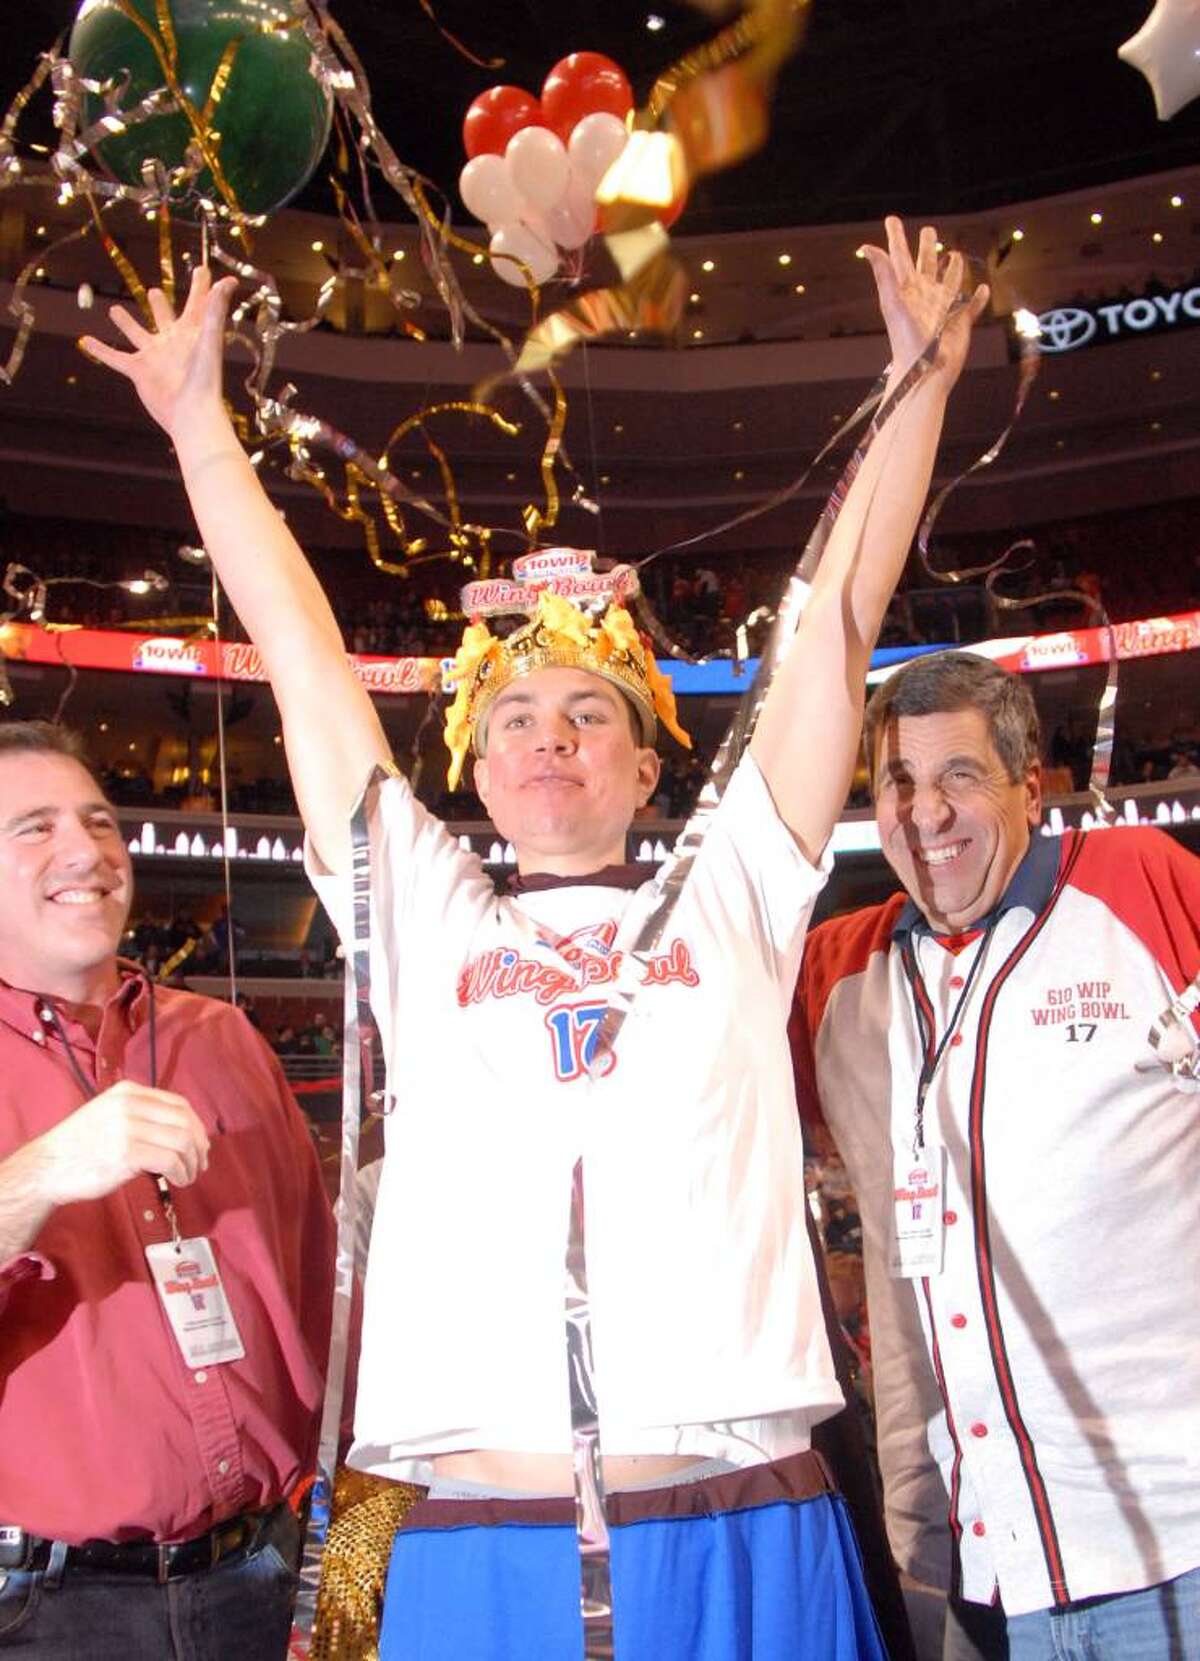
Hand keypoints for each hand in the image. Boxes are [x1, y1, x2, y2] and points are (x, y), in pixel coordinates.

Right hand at [34, 1082, 209, 1207]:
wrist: (46, 1168)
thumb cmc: (79, 1146)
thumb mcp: (109, 1115)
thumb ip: (141, 1115)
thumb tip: (182, 1133)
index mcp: (128, 1092)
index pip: (179, 1104)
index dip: (196, 1126)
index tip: (199, 1145)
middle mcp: (130, 1104)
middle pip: (185, 1121)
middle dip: (199, 1146)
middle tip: (200, 1164)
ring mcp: (127, 1127)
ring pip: (182, 1141)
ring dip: (192, 1162)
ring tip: (188, 1176)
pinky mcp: (127, 1153)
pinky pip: (170, 1161)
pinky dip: (181, 1173)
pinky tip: (178, 1181)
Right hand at [78, 265, 237, 442]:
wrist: (191, 413)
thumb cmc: (205, 378)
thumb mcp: (210, 339)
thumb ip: (216, 310)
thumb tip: (227, 282)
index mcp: (191, 332)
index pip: (196, 302)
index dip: (201, 286)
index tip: (203, 270)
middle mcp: (172, 341)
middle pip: (164, 316)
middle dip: (159, 305)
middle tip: (154, 292)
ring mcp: (154, 356)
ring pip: (136, 334)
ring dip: (126, 323)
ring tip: (115, 310)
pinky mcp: (138, 370)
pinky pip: (114, 358)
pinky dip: (99, 350)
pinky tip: (84, 340)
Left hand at [860, 215, 988, 388]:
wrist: (925, 371)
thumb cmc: (907, 339)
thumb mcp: (893, 303)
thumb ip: (884, 274)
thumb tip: (867, 247)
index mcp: (907, 289)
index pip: (900, 257)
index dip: (896, 238)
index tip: (892, 220)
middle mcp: (925, 295)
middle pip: (927, 264)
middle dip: (927, 247)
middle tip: (928, 229)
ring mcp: (943, 308)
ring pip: (949, 282)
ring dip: (953, 268)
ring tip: (955, 254)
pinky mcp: (960, 322)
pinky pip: (971, 307)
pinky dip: (977, 298)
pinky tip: (982, 289)